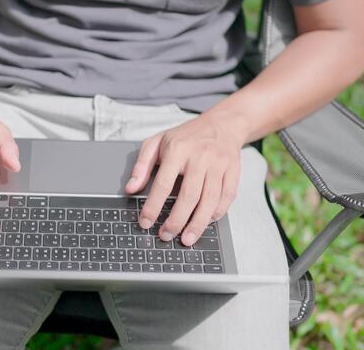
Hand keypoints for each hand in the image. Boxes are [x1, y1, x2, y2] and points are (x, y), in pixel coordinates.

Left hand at [124, 113, 247, 245]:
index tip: (146, 222)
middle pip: (189, 196)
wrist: (222, 124)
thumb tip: (130, 188)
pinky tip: (206, 222)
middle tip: (166, 236)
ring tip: (187, 239)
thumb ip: (142, 165)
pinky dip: (217, 213)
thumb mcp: (157, 142)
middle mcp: (200, 157)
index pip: (163, 184)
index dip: (153, 206)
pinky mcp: (233, 171)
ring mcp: (219, 164)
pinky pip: (227, 197)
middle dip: (176, 221)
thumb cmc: (186, 136)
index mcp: (177, 149)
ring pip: (210, 200)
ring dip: (198, 224)